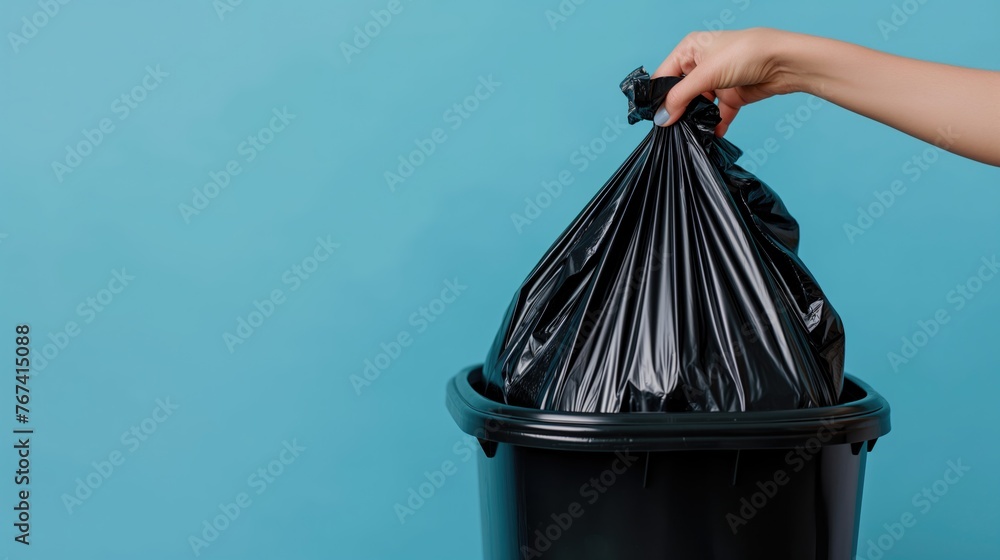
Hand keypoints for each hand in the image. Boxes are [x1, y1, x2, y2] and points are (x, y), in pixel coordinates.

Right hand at [652, 28, 798, 135]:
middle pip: (680, 92)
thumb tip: (661, 118)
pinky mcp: (731, 95)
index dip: (658, 96)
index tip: (656, 118)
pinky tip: (712, 134)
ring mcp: (716, 81)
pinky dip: (715, 125)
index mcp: (690, 49)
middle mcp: (701, 64)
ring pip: (698, 105)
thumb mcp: (706, 74)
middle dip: (677, 110)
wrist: (785, 62)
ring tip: (690, 132)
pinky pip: (717, 114)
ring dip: (695, 119)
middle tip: (671, 129)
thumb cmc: (746, 53)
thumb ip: (681, 97)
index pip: (664, 75)